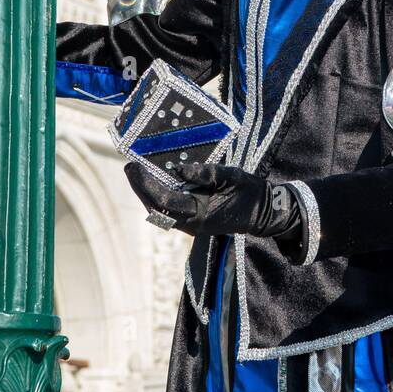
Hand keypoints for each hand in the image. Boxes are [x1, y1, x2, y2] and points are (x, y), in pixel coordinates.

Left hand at [124, 158, 301, 242]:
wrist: (263, 212)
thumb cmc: (248, 192)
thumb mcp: (229, 176)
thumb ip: (204, 174)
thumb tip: (178, 170)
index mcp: (199, 214)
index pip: (164, 201)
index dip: (146, 184)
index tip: (134, 167)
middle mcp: (191, 224)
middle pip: (156, 208)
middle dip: (140, 188)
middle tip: (129, 167)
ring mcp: (191, 225)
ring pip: (160, 211)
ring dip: (147, 192)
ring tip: (137, 173)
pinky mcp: (193, 221)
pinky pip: (169, 211)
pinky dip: (159, 196)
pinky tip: (154, 182)